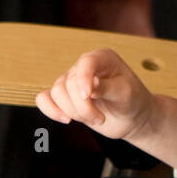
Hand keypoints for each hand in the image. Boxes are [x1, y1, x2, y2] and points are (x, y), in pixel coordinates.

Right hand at [36, 48, 154, 141]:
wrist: (131, 118)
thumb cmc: (132, 100)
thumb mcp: (125, 93)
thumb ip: (106, 87)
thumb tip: (89, 84)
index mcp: (102, 58)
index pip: (86, 62)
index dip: (83, 79)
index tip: (89, 96)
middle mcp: (85, 67)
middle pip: (68, 83)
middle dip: (82, 107)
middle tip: (100, 118)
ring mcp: (72, 81)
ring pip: (56, 93)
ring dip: (73, 112)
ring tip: (93, 119)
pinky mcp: (64, 97)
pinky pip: (44, 98)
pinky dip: (50, 110)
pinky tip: (65, 119)